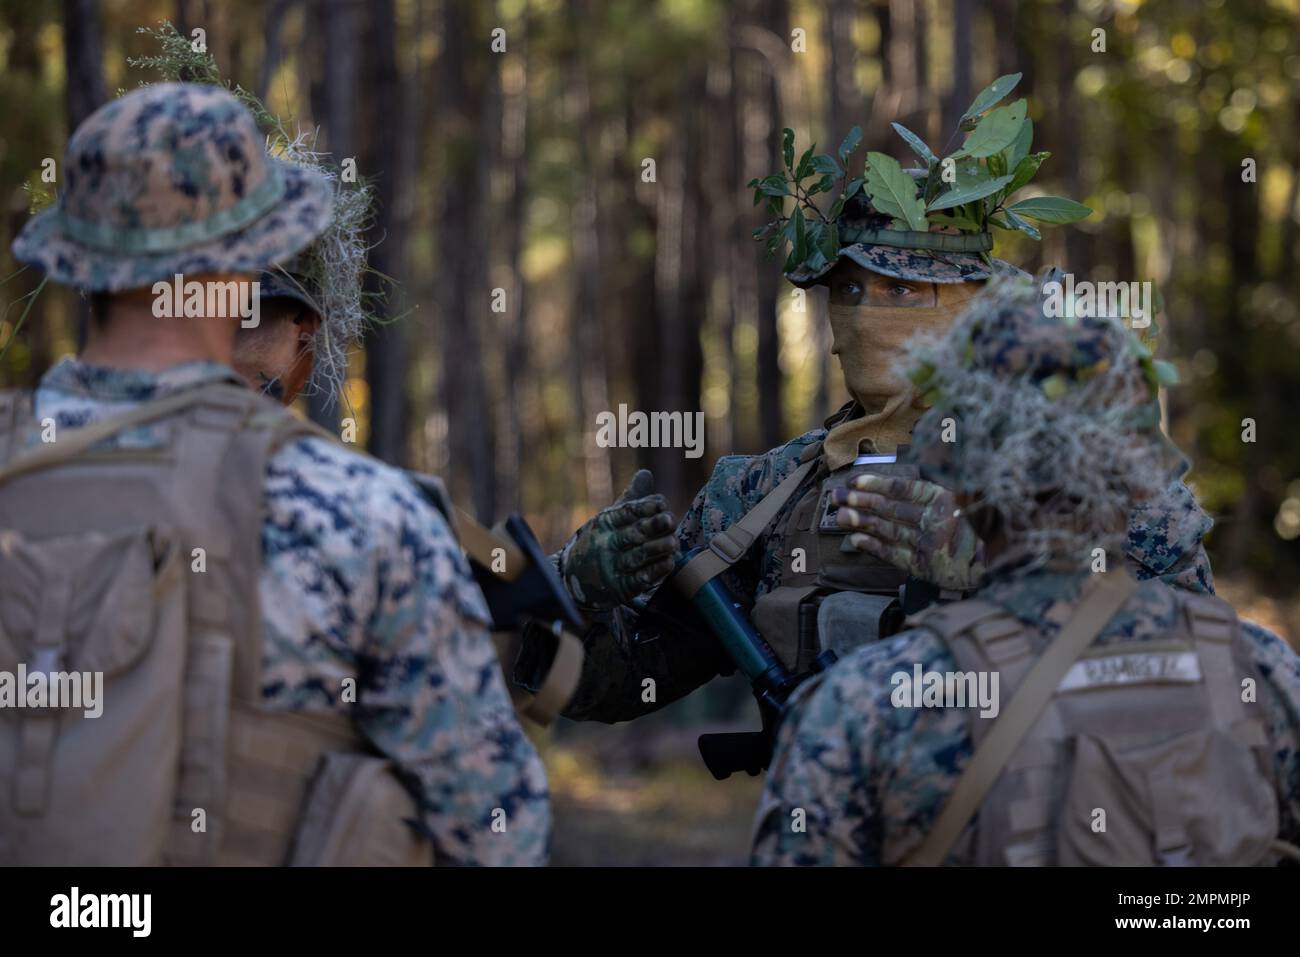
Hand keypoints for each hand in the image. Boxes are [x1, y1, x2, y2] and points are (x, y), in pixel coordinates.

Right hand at [562, 470, 679, 609]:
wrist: (575, 578)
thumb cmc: (601, 540)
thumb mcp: (610, 519)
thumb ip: (631, 499)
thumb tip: (646, 473)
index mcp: (605, 523)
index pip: (626, 512)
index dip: (645, 507)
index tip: (662, 502)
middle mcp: (607, 544)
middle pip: (632, 533)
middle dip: (653, 526)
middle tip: (670, 520)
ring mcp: (613, 567)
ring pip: (638, 556)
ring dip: (657, 549)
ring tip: (673, 542)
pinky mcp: (620, 588)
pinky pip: (639, 579)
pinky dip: (655, 571)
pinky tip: (668, 562)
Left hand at [832, 474, 982, 590]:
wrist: (995, 566)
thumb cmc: (975, 531)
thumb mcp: (962, 502)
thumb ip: (931, 494)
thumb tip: (895, 486)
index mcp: (942, 500)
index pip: (902, 488)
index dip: (874, 484)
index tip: (854, 481)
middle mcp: (932, 520)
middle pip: (888, 508)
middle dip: (859, 501)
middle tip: (836, 496)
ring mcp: (926, 544)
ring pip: (886, 529)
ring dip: (860, 522)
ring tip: (840, 515)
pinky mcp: (923, 566)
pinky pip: (892, 554)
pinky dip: (873, 546)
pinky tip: (856, 540)